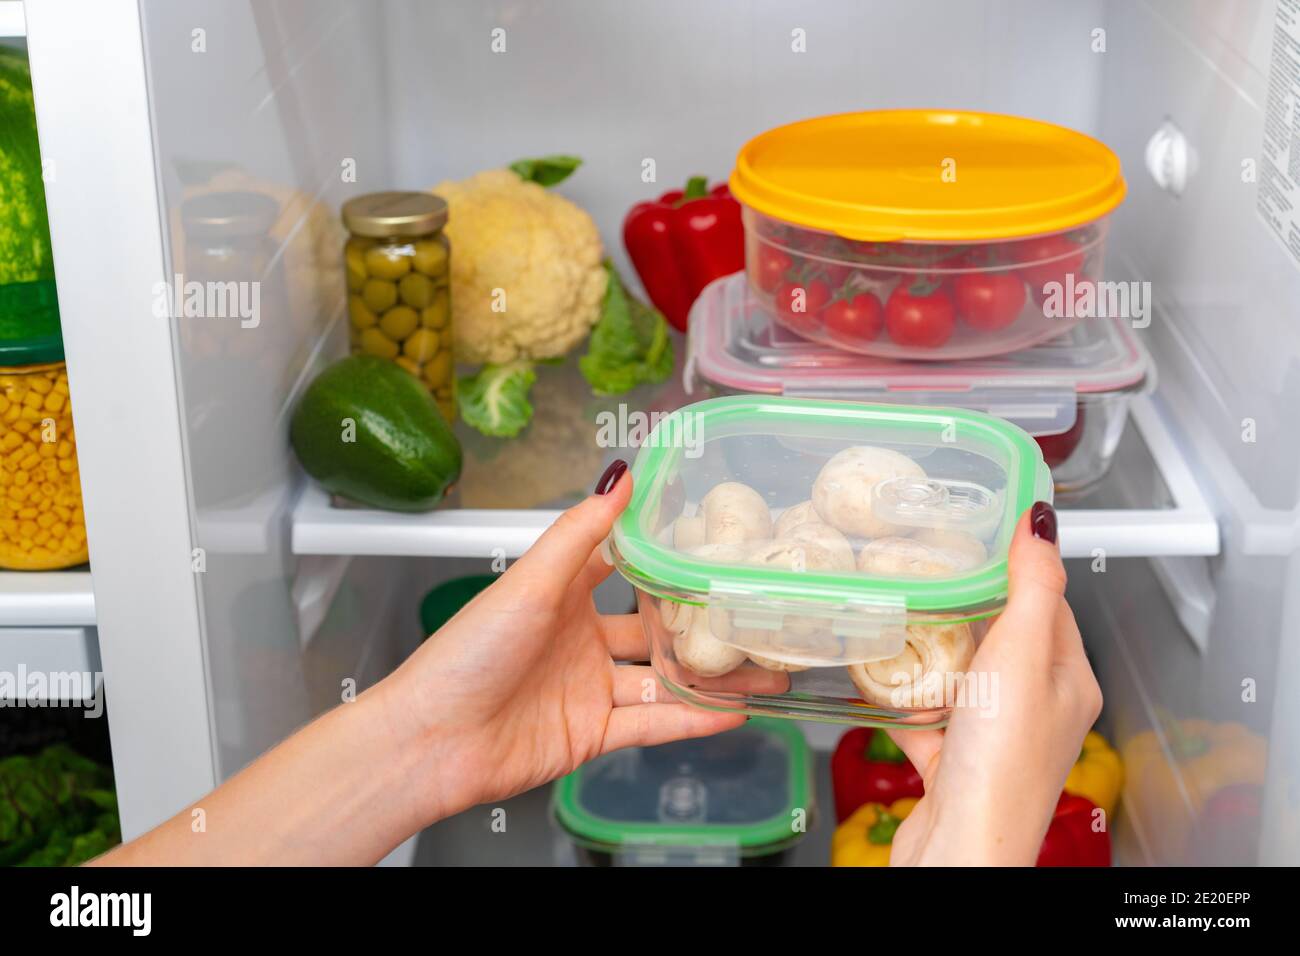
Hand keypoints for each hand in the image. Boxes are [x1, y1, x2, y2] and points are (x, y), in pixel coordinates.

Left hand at [380, 460, 744, 823]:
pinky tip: (736, 712)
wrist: (431, 742)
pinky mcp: (591, 735)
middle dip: (703, 625)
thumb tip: (621, 475)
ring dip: (712, 677)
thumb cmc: (466, 654)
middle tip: (757, 615)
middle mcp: (580, 639)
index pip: (624, 566)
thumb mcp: (530, 582)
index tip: (716, 542)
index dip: (666, 555)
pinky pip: (653, 724)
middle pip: (655, 629)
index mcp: (562, 595)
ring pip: (663, 679)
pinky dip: (693, 720)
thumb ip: (581, 532)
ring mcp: (588, 689)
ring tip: (767, 670)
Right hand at [885, 502, 1102, 865]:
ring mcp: (991, 737)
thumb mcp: (1022, 655)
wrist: (960, 848)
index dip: (1016, 566)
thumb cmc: (1000, 763)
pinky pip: (924, 716)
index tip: (980, 532)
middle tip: (923, 569)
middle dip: (960, 605)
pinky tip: (876, 682)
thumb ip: (1030, 585)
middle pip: (998, 637)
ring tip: (896, 616)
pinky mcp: (951, 763)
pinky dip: (901, 698)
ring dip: (927, 651)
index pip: (1047, 603)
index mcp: (1067, 680)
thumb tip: (1042, 519)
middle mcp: (1035, 708)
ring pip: (959, 676)